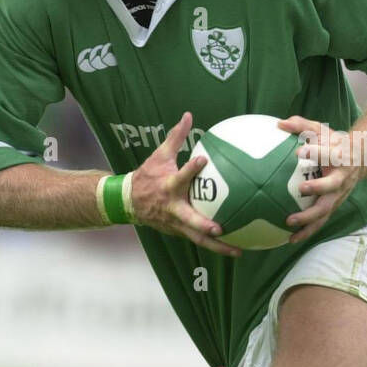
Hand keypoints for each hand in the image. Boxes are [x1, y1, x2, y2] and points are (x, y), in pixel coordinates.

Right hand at [128, 112, 240, 256]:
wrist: (128, 202)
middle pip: (188, 219)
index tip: (202, 160)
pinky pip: (198, 240)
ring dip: (217, 246)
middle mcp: (172, 208)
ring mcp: (175, 224)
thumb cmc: (147, 176)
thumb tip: (188, 115)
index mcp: (168, 187)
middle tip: (220, 228)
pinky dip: (215, 247)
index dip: (190, 168)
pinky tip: (235, 249)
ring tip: (238, 251)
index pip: (180, 176)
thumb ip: (176, 137)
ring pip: (196, 238)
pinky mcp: (179, 232)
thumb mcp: (159, 156)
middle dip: (203, 224)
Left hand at [276, 116, 366, 243]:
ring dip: (309, 219)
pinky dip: (307, 231)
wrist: (361, 160)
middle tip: (301, 190)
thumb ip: (302, 125)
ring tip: (289, 223)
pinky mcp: (334, 206)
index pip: (329, 154)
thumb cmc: (335, 143)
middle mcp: (341, 178)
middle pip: (331, 186)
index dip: (316, 153)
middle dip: (317, 189)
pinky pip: (321, 221)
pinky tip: (290, 239)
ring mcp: (338, 195)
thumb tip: (279, 123)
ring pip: (326, 209)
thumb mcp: (321, 130)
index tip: (300, 151)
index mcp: (338, 157)